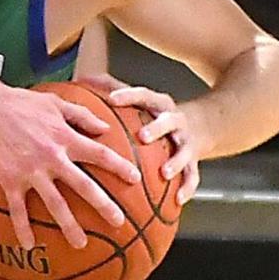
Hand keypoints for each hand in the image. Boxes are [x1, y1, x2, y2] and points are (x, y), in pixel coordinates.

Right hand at [0, 84, 140, 252]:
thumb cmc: (19, 101)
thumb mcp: (54, 101)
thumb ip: (82, 114)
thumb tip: (106, 128)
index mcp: (65, 137)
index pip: (99, 154)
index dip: (119, 166)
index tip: (136, 179)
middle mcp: (52, 156)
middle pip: (84, 185)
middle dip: (104, 205)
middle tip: (119, 223)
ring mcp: (31, 171)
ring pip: (55, 203)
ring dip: (69, 225)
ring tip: (80, 244)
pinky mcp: (9, 179)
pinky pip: (18, 209)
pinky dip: (23, 228)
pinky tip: (29, 244)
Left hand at [114, 83, 202, 204]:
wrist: (197, 128)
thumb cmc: (153, 115)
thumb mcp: (138, 100)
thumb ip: (112, 89)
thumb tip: (82, 80)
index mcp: (158, 104)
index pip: (144, 95)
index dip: (129, 95)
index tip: (112, 99)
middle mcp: (176, 120)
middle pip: (170, 121)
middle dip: (157, 128)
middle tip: (142, 136)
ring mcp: (186, 142)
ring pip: (184, 151)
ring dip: (175, 162)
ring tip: (163, 173)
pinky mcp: (194, 162)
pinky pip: (193, 176)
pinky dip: (187, 188)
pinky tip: (177, 200)